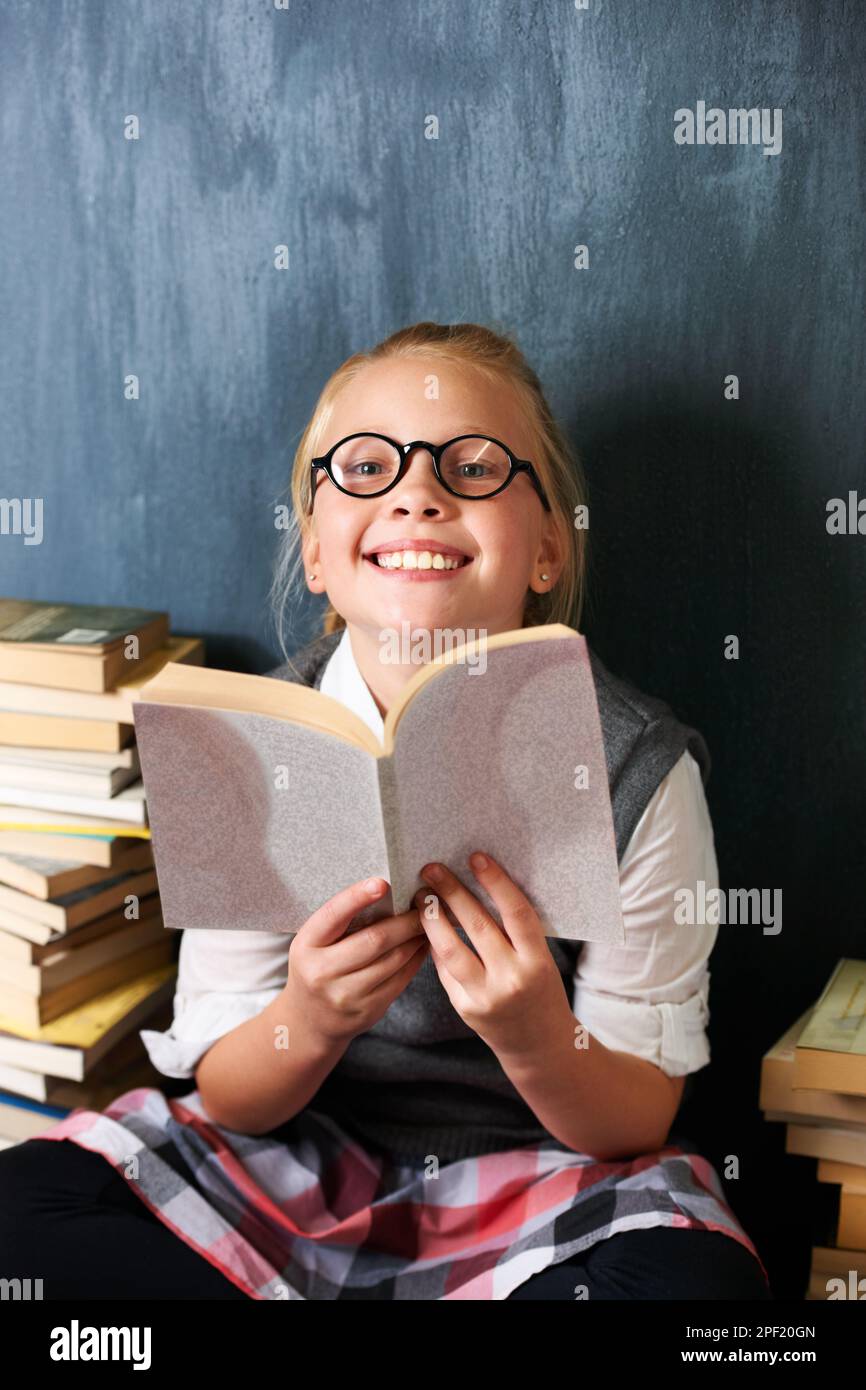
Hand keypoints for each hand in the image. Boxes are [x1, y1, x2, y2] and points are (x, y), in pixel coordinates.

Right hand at [286, 877, 428, 1046]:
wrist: (310, 1019)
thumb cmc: (317, 966)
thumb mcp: (315, 943)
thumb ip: (341, 922)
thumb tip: (386, 891)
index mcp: (306, 946)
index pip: (333, 916)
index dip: (357, 897)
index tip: (382, 883)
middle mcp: (322, 972)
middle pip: (374, 939)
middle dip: (405, 920)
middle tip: (425, 905)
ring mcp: (346, 994)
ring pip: (393, 959)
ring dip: (416, 938)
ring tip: (429, 923)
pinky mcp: (368, 1010)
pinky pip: (401, 979)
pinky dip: (416, 958)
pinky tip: (423, 945)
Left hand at [414, 852, 571, 1062]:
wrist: (539, 1045)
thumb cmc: (541, 991)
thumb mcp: (540, 960)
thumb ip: (515, 932)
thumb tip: (478, 887)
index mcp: (538, 962)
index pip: (517, 914)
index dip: (496, 883)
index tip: (477, 858)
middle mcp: (512, 980)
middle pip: (478, 927)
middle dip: (452, 893)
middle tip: (433, 869)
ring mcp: (485, 997)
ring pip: (451, 950)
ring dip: (432, 918)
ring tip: (421, 896)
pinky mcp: (465, 1008)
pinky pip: (445, 970)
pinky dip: (436, 945)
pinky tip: (427, 926)